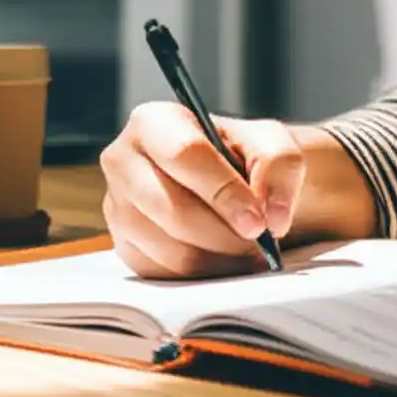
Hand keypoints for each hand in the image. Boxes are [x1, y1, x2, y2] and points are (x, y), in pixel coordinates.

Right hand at [99, 102, 304, 278]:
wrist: (229, 184)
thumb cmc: (242, 156)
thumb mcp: (270, 142)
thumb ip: (279, 164)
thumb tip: (273, 215)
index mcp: (154, 122)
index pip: (184, 155)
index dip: (225, 192)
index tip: (258, 221)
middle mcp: (123, 161)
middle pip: (174, 210)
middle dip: (226, 234)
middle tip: (259, 241)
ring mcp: (118, 207)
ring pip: (171, 250)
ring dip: (220, 259)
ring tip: (247, 250)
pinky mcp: (124, 246)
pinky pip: (166, 275)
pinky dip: (204, 274)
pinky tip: (225, 259)